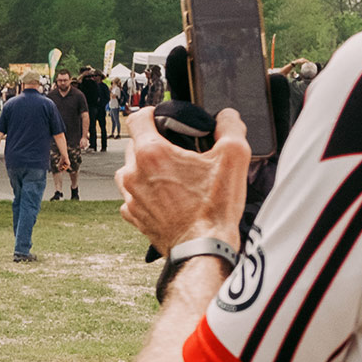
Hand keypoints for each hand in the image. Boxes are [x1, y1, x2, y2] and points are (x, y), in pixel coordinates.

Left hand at [118, 107, 249, 251]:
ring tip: (168, 173)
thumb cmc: (213, 208)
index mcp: (152, 153)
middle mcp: (134, 173)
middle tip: (174, 149)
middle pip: (133, 144)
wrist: (202, 248)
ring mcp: (130, 197)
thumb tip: (226, 117)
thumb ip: (230, 127)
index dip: (150, 112)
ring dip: (143, 167)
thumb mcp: (234, 157)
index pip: (136, 117)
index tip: (160, 116)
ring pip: (128, 170)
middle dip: (151, 142)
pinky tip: (163, 195)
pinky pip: (131, 196)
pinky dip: (143, 192)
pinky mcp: (133, 216)